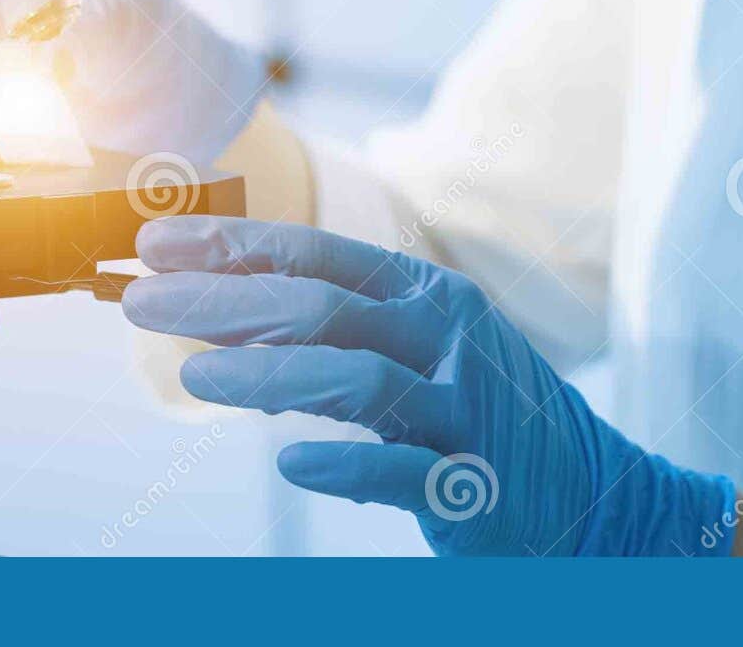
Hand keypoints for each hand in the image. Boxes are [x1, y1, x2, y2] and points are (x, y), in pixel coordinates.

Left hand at [122, 215, 735, 555]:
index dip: (234, 245)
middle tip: (142, 301)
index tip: (156, 243)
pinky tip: (288, 462)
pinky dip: (343, 464)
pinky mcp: (479, 484)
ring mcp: (467, 409)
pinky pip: (404, 471)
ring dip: (265, 373)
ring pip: (357, 376)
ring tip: (190, 374)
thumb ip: (333, 336)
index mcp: (430, 295)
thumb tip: (222, 317)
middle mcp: (450, 337)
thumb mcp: (418, 355)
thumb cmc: (483, 416)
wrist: (600, 500)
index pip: (319, 255)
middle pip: (323, 306)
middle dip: (224, 298)